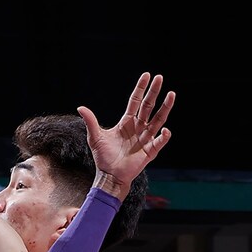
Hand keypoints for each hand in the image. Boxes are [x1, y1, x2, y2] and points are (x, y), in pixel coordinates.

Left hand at [79, 74, 174, 198]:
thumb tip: (80, 107)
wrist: (109, 176)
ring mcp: (145, 139)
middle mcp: (138, 128)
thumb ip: (91, 122)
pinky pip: (159, 142)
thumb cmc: (103, 157)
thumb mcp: (95, 138)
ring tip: (171, 95)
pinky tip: (166, 130)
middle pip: (148, 107)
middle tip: (160, 77)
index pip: (135, 101)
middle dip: (154, 92)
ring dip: (165, 108)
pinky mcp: (149, 152)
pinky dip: (163, 137)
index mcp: (127, 122)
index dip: (140, 88)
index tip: (147, 75)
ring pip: (157, 120)